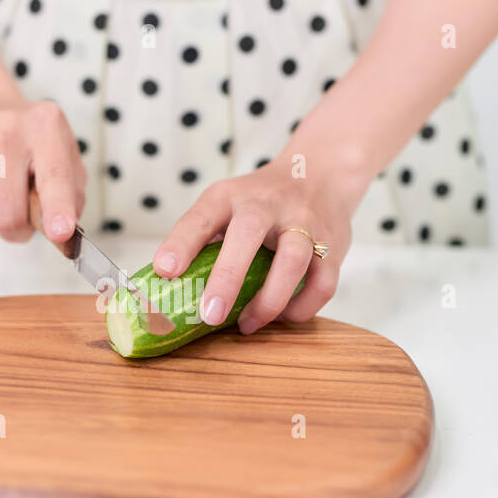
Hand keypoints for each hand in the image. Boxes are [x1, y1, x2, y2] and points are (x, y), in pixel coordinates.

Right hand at [0, 98, 85, 242]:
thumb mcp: (64, 156)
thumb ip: (71, 196)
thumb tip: (62, 234)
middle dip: (20, 230)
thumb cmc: (29, 143)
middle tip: (24, 215)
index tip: (60, 232)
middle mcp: (4, 130)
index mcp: (44, 126)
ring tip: (1, 198)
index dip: (58, 209)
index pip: (53, 176)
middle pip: (10, 215)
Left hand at [152, 157, 357, 333]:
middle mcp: (266, 204)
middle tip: (209, 314)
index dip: (181, 243)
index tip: (164, 270)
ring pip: (292, 261)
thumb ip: (201, 241)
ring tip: (247, 324)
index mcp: (230, 196)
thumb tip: (168, 293)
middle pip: (247, 234)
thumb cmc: (259, 203)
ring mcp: (304, 222)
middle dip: (228, 277)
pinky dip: (301, 308)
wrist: (319, 174)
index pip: (200, 216)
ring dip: (269, 301)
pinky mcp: (333, 245)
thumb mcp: (225, 206)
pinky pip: (322, 284)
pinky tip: (282, 317)